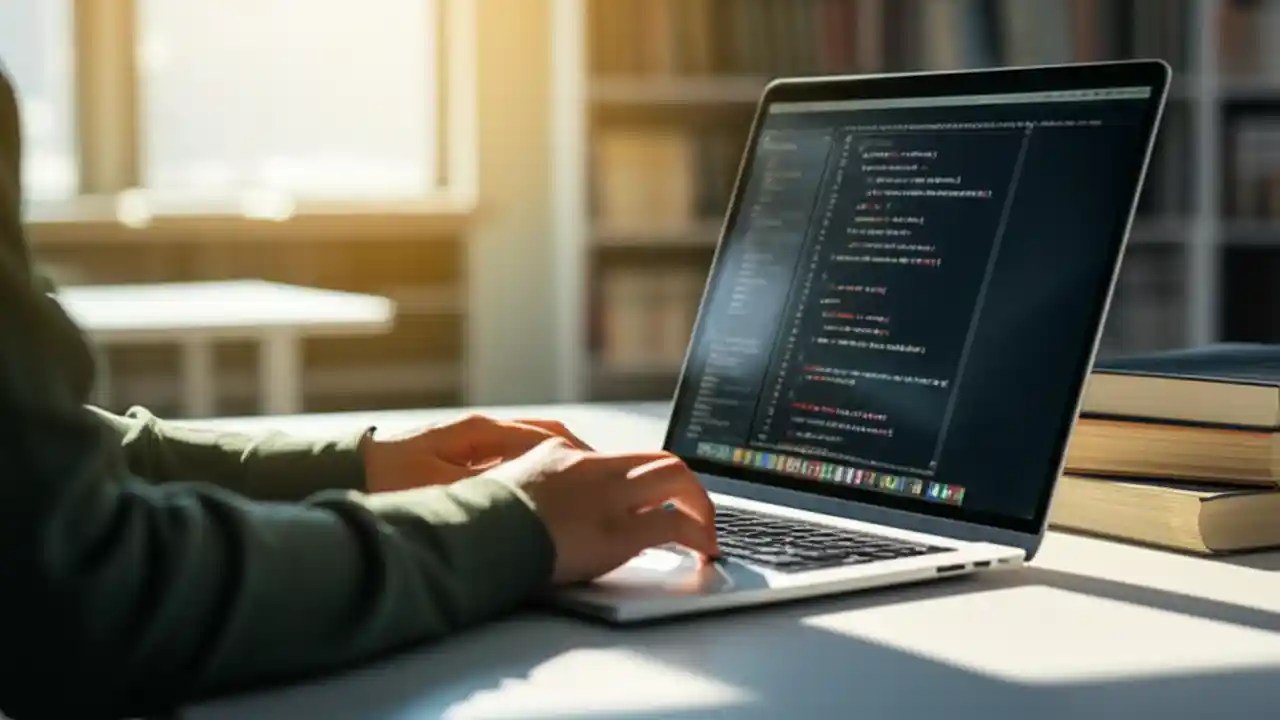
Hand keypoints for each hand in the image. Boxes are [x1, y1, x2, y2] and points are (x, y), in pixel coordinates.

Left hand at [361, 414, 591, 492]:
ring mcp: (479, 439)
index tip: (606, 474)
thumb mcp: (440, 490)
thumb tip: (530, 486)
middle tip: (608, 481)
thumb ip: (489, 487)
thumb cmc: (390, 482)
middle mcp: (484, 429)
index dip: (580, 455)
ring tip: (589, 486)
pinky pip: (519, 454)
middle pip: (549, 435)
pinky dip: (543, 466)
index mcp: (482, 431)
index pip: (547, 437)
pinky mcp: (470, 452)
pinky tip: (552, 489)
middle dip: (582, 456)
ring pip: (536, 443)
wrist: (351, 470)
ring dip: (565, 461)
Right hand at [485, 437, 719, 583]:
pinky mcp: (618, 531)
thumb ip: (528, 492)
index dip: (643, 483)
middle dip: (686, 485)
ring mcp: (608, 496)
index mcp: (562, 454)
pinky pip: (676, 525)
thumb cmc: (478, 523)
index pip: (618, 459)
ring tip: (707, 533)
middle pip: (660, 459)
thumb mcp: (502, 492)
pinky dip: (698, 536)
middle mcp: (593, 467)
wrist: (474, 535)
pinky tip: (704, 552)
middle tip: (695, 510)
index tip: (652, 501)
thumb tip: (536, 513)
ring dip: (701, 506)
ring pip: (677, 479)